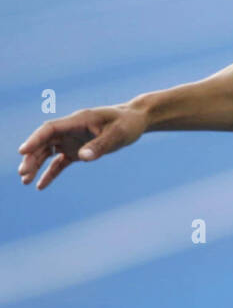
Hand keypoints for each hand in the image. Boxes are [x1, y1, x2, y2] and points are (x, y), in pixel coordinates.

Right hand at [17, 104, 146, 188]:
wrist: (135, 121)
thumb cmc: (127, 123)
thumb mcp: (118, 134)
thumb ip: (100, 145)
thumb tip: (83, 158)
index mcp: (78, 121)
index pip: (50, 129)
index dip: (35, 139)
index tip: (23, 151)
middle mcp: (70, 130)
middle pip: (44, 142)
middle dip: (32, 157)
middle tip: (23, 174)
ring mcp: (72, 140)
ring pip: (48, 152)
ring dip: (36, 165)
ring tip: (25, 181)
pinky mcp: (77, 151)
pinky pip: (59, 163)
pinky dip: (50, 173)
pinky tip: (40, 186)